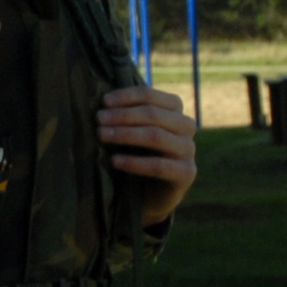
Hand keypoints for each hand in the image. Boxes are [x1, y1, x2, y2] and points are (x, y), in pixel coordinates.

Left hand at [99, 85, 196, 225]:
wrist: (149, 191)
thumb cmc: (135, 151)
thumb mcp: (130, 128)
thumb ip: (122, 114)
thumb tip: (99, 102)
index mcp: (173, 109)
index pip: (151, 96)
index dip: (126, 96)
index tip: (103, 102)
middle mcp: (185, 126)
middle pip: (154, 115)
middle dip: (122, 115)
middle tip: (98, 119)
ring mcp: (188, 149)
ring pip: (156, 136)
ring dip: (125, 134)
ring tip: (101, 136)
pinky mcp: (186, 172)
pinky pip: (160, 165)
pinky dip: (135, 162)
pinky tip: (115, 161)